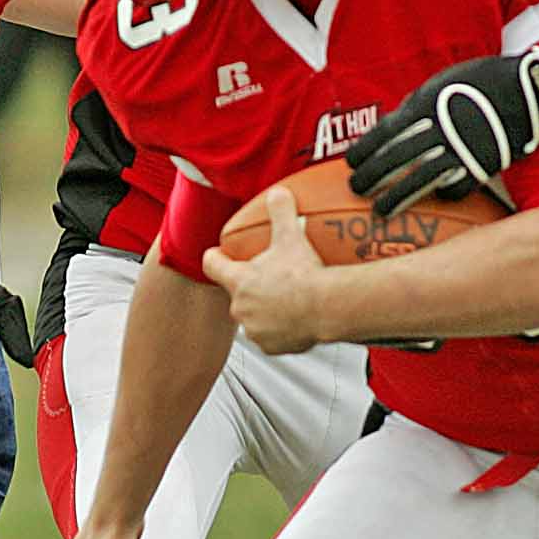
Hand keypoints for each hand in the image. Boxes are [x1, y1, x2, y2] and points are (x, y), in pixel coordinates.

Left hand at [201, 186, 330, 353]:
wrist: (327, 308)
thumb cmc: (305, 274)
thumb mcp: (291, 237)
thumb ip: (280, 211)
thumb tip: (278, 192)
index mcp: (239, 281)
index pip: (212, 265)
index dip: (215, 257)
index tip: (219, 254)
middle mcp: (240, 308)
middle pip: (238, 294)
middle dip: (251, 287)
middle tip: (271, 278)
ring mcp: (255, 330)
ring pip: (255, 318)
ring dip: (266, 310)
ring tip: (287, 300)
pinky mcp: (271, 347)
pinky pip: (271, 338)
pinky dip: (280, 331)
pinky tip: (296, 320)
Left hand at [346, 48, 538, 217]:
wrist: (529, 90)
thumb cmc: (481, 81)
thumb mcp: (441, 83)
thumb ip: (415, 105)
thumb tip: (392, 124)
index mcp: (424, 106)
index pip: (382, 134)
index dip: (363, 152)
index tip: (350, 164)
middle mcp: (437, 130)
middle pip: (394, 161)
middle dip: (371, 178)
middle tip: (357, 190)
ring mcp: (460, 151)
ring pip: (420, 181)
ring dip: (397, 198)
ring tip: (381, 210)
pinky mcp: (482, 166)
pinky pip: (456, 189)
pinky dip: (441, 196)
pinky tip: (432, 200)